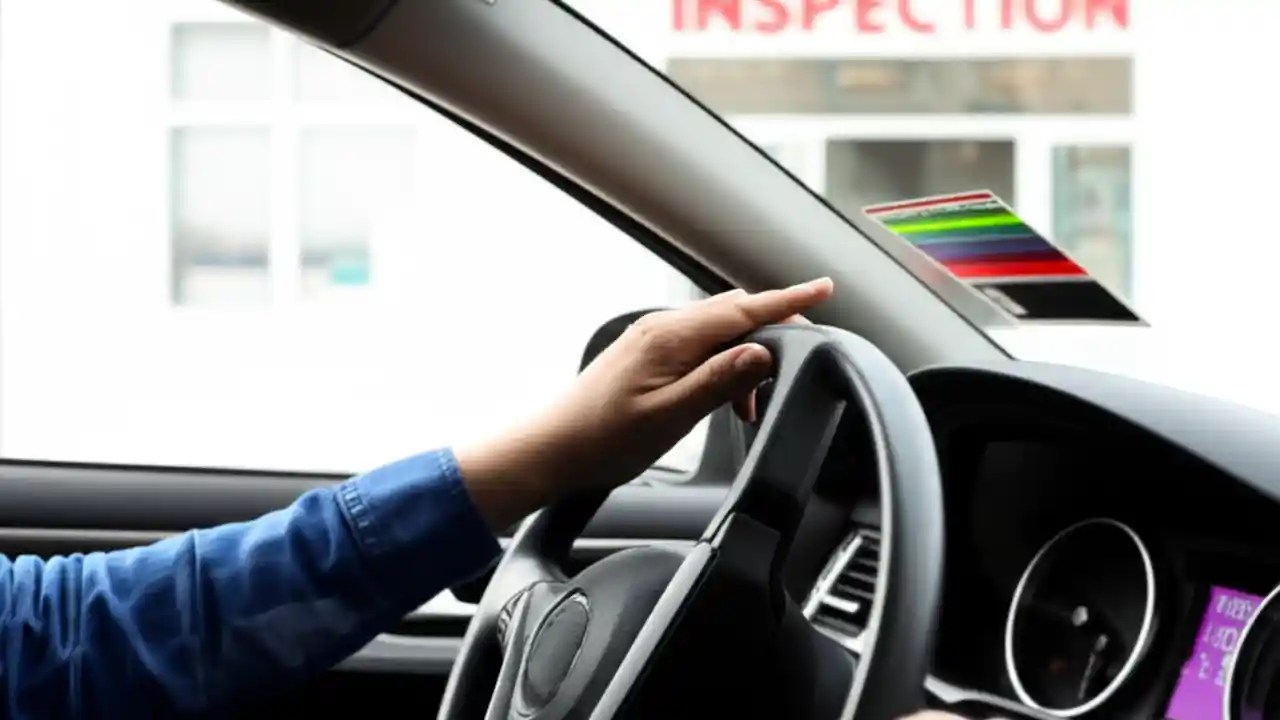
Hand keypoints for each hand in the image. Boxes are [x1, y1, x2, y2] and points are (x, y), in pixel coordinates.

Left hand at [457, 278, 834, 528]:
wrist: (550, 449)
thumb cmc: (603, 439)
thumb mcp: (670, 416)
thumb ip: (718, 382)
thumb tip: (762, 354)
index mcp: (671, 337)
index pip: (743, 309)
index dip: (788, 301)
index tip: (824, 289)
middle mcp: (662, 328)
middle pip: (734, 312)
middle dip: (773, 328)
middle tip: (802, 357)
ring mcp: (652, 339)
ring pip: (717, 331)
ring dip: (745, 356)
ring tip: (753, 403)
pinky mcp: (645, 355)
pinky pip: (697, 346)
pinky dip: (722, 365)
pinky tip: (722, 399)